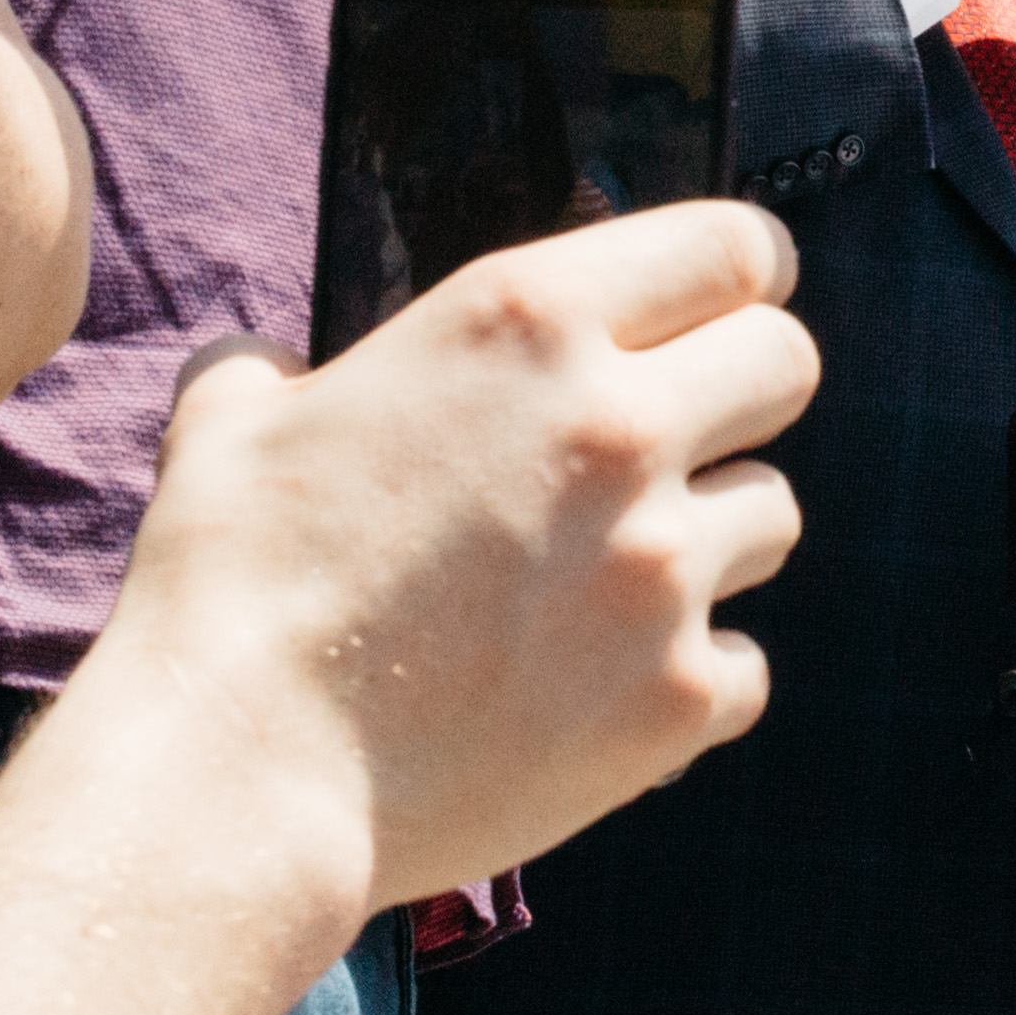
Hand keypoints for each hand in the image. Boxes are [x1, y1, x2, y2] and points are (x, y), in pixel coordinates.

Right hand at [111, 203, 817, 904]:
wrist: (244, 767)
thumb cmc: (228, 581)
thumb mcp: (232, 421)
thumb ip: (275, 369)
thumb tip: (266, 368)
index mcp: (527, 322)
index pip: (734, 247)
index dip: (741, 271)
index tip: (725, 305)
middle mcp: (620, 426)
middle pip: (787, 363)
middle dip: (741, 391)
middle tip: (675, 439)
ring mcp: (663, 568)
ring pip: (773, 514)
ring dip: (711, 535)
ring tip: (610, 579)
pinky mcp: (676, 698)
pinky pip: (745, 665)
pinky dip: (688, 676)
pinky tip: (600, 689)